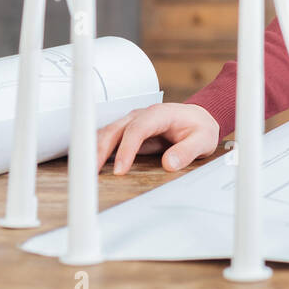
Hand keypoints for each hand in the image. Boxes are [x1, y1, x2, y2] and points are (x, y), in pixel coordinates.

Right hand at [96, 102, 219, 173]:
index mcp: (159, 114)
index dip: (126, 149)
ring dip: (94, 151)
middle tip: (92, 173)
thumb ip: (187, 151)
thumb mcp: (203, 140)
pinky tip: (91, 166)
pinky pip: (109, 140)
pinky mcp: (127, 132)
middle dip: (101, 150)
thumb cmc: (199, 127)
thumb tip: (169, 163)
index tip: (120, 169)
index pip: (138, 129)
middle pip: (115, 129)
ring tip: (86, 173)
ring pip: (107, 133)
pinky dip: (97, 151)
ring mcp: (132, 122)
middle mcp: (141, 116)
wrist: (198, 119)